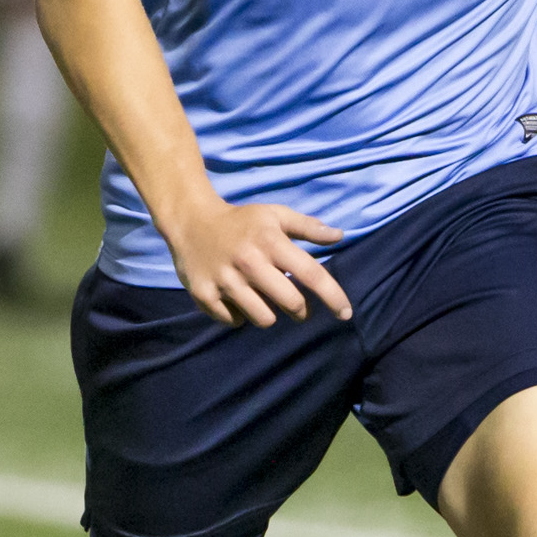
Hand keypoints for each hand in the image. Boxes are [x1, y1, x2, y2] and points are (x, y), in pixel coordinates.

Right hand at [161, 193, 351, 328]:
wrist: (190, 221)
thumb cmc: (240, 221)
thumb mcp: (274, 215)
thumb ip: (307, 227)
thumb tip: (339, 236)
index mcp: (270, 242)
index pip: (311, 274)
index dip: (333, 296)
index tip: (346, 313)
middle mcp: (250, 262)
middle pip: (291, 304)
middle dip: (300, 311)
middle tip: (297, 306)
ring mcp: (225, 281)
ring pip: (264, 318)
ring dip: (270, 314)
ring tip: (262, 299)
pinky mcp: (205, 295)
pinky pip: (235, 322)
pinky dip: (240, 316)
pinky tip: (237, 299)